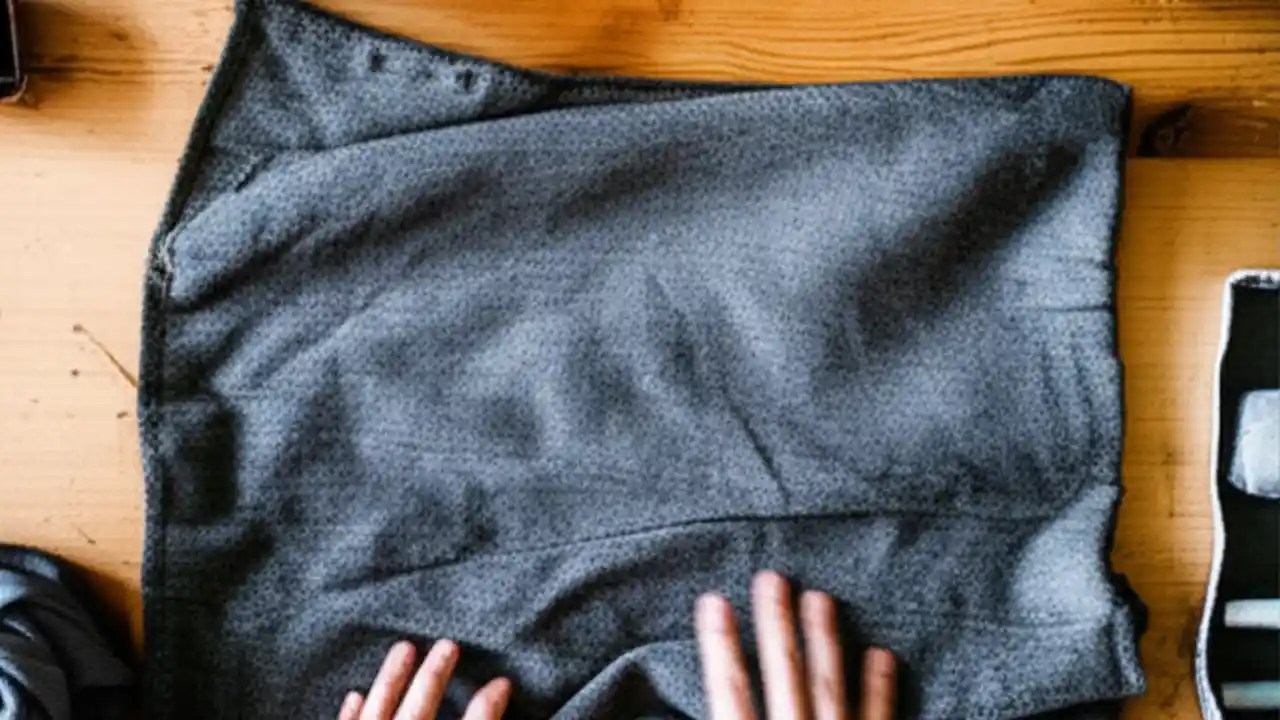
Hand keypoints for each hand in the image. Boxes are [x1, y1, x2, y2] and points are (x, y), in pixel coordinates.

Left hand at [337, 640, 510, 719]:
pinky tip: (354, 695)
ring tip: (403, 648)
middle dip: (433, 675)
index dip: (487, 707)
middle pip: (418, 710)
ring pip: (377, 712)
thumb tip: (498, 689)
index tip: (503, 682)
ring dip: (390, 680)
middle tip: (448, 644)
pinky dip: (351, 714)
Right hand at [696, 571, 896, 719]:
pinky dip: (880, 687)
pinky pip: (878, 716)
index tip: (713, 601)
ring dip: (824, 639)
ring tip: (820, 597)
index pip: (729, 688)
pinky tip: (881, 655)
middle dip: (776, 622)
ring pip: (828, 685)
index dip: (719, 642)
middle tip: (771, 577)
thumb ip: (725, 715)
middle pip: (784, 672)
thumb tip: (672, 715)